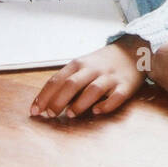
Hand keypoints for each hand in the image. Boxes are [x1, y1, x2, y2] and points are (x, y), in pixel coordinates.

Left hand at [30, 38, 145, 119]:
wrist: (132, 51)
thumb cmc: (100, 64)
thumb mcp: (82, 66)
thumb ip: (66, 81)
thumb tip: (46, 103)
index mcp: (78, 64)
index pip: (57, 80)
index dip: (44, 96)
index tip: (35, 111)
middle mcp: (92, 69)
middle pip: (72, 84)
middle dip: (58, 100)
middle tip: (49, 115)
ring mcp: (109, 77)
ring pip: (93, 90)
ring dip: (80, 103)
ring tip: (70, 114)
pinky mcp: (125, 86)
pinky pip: (116, 97)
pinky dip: (106, 105)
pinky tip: (97, 111)